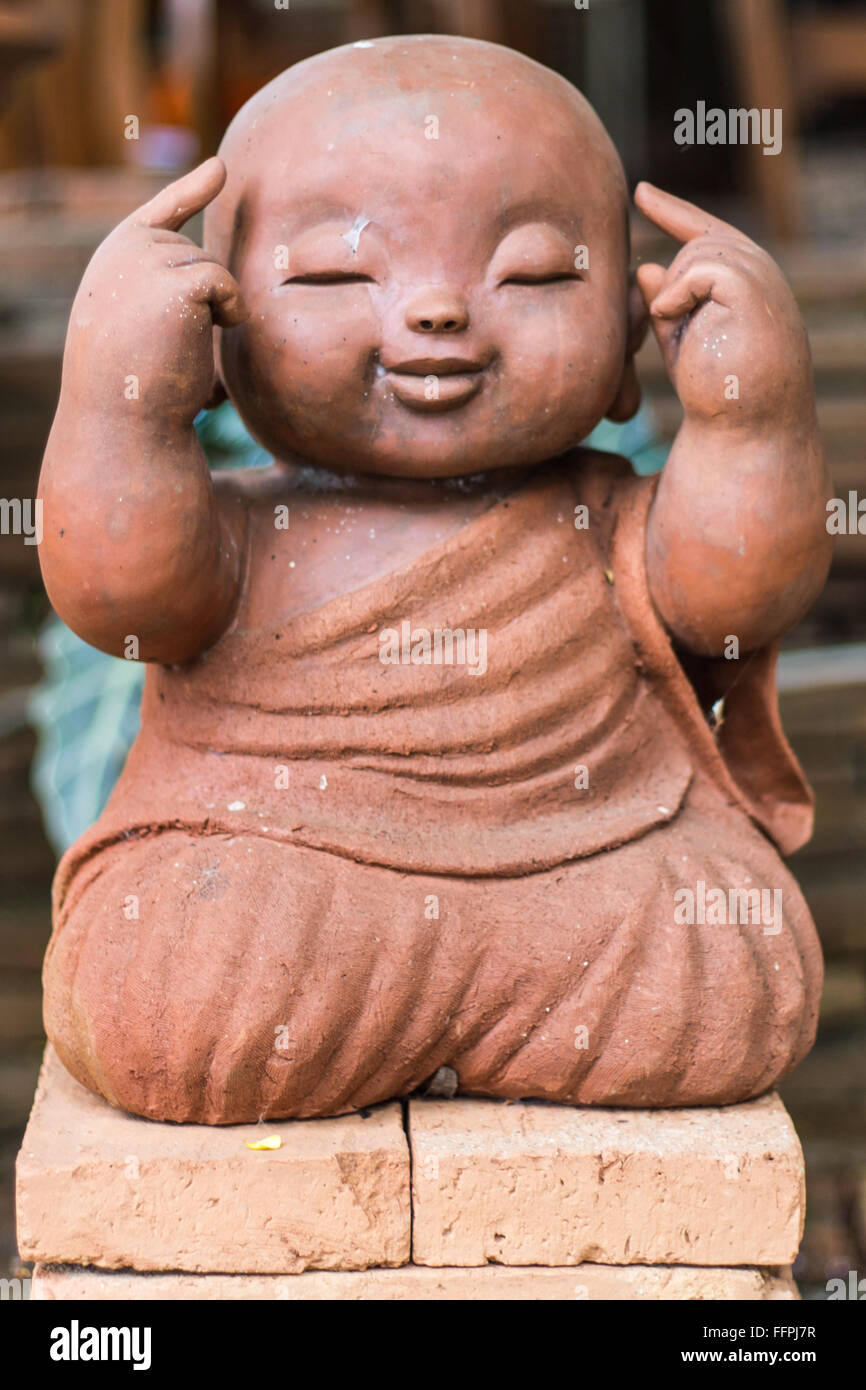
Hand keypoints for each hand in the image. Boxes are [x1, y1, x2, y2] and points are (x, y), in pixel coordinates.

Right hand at [64, 158, 245, 425]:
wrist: (123, 417)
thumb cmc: (136, 389)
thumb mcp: (143, 329)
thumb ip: (169, 297)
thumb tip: (215, 324)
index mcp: (116, 257)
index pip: (161, 213)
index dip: (192, 189)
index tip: (220, 170)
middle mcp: (128, 248)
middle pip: (199, 252)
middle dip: (203, 300)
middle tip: (169, 345)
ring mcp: (150, 259)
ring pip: (214, 270)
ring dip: (212, 313)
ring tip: (177, 348)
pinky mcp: (177, 279)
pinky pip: (224, 284)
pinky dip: (226, 313)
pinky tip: (202, 337)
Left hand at [634, 182, 811, 428]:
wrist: (743, 423)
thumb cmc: (714, 390)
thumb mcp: (682, 340)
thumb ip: (667, 303)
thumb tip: (647, 268)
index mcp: (746, 278)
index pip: (707, 233)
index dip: (672, 210)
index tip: (640, 192)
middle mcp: (759, 269)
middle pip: (694, 245)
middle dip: (674, 290)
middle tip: (687, 344)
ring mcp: (759, 274)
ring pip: (694, 254)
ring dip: (678, 301)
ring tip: (694, 344)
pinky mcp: (749, 285)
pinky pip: (698, 269)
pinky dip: (680, 297)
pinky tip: (680, 324)